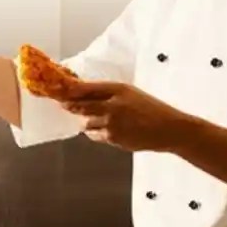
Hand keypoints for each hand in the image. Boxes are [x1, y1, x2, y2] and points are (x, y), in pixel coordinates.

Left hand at [60, 81, 192, 152]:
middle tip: (63, 105)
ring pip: (86, 123)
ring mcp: (111, 123)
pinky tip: (110, 130)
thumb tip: (83, 94)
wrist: (169, 129)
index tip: (57, 89)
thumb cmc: (151, 109)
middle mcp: (112, 105)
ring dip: (87, 121)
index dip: (69, 89)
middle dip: (69, 105)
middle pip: (79, 105)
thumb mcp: (130, 93)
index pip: (85, 88)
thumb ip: (108, 93)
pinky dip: (97, 133)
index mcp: (118, 89)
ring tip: (101, 119)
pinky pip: (96, 135)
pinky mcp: (113, 138)